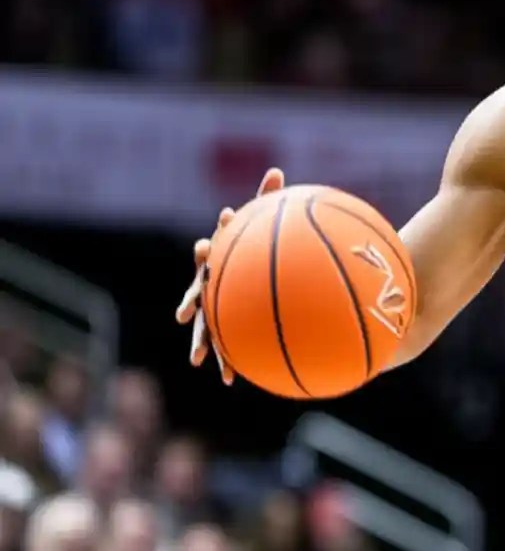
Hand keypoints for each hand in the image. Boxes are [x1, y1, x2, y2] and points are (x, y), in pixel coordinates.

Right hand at [176, 168, 285, 384]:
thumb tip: (277, 169)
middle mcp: (208, 282)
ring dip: (201, 342)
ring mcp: (213, 306)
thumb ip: (267, 198)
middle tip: (182, 314)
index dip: (207, 247)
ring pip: (204, 326)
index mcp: (215, 259)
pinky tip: (231, 381)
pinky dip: (228, 361)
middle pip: (195, 293)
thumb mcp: (260, 220)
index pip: (208, 252)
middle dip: (189, 303)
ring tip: (197, 360)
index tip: (204, 245)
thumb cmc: (253, 241)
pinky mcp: (224, 325)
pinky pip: (225, 345)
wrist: (246, 268)